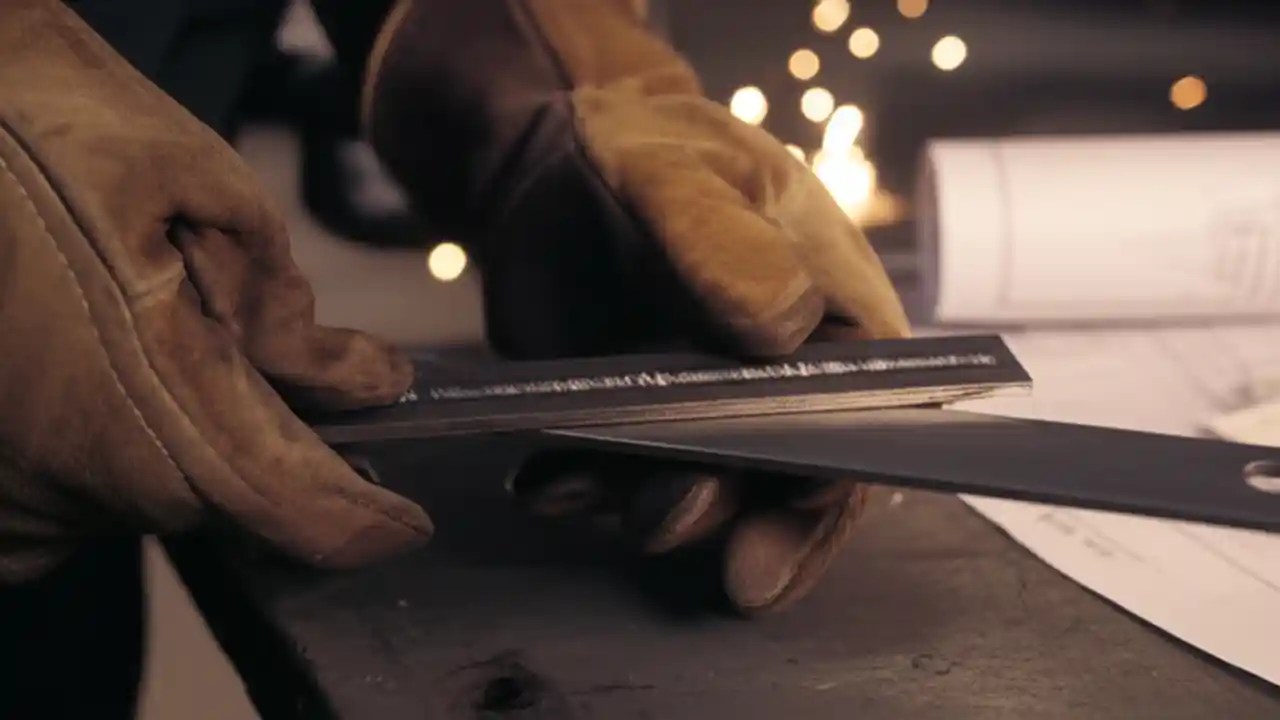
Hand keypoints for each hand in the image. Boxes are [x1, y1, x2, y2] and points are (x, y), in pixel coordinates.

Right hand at [0, 0, 430, 582]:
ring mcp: (20, 503)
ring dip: (178, 438)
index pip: (293, 507)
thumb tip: (369, 383)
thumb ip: (285, 306)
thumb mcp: (206, 196)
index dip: (362, 522)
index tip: (403, 523)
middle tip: (226, 337)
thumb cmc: (59, 139)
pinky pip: (81, 504)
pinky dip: (113, 452)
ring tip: (131, 329)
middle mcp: (80, 482)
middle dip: (258, 437)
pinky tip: (89, 371)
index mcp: (152, 408)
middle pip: (227, 499)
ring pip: (153, 496)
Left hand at [362, 0, 908, 612]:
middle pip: (783, 490)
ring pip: (699, 500)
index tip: (776, 529)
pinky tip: (547, 481)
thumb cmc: (650, 155)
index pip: (861, 435)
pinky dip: (582, 493)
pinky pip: (620, 485)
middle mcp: (785, 394)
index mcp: (841, 334)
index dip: (828, 492)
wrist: (559, 169)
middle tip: (664, 517)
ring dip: (645, 509)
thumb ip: (730, 243)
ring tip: (582, 484)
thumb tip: (786, 327)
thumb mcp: (687, 175)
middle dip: (729, 519)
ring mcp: (708, 420)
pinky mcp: (637, 432)